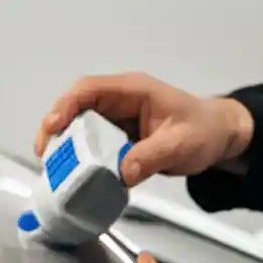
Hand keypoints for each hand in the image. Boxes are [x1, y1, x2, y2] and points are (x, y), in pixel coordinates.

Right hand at [33, 73, 255, 186]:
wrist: (218, 136)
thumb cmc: (204, 131)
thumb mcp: (181, 144)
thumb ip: (152, 157)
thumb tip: (121, 173)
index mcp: (133, 91)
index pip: (89, 89)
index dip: (66, 106)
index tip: (53, 128)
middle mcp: (119, 100)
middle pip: (75, 105)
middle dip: (55, 126)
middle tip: (44, 153)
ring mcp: (116, 117)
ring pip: (78, 123)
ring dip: (63, 142)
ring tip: (52, 164)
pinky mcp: (116, 135)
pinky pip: (90, 140)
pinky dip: (78, 154)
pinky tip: (71, 170)